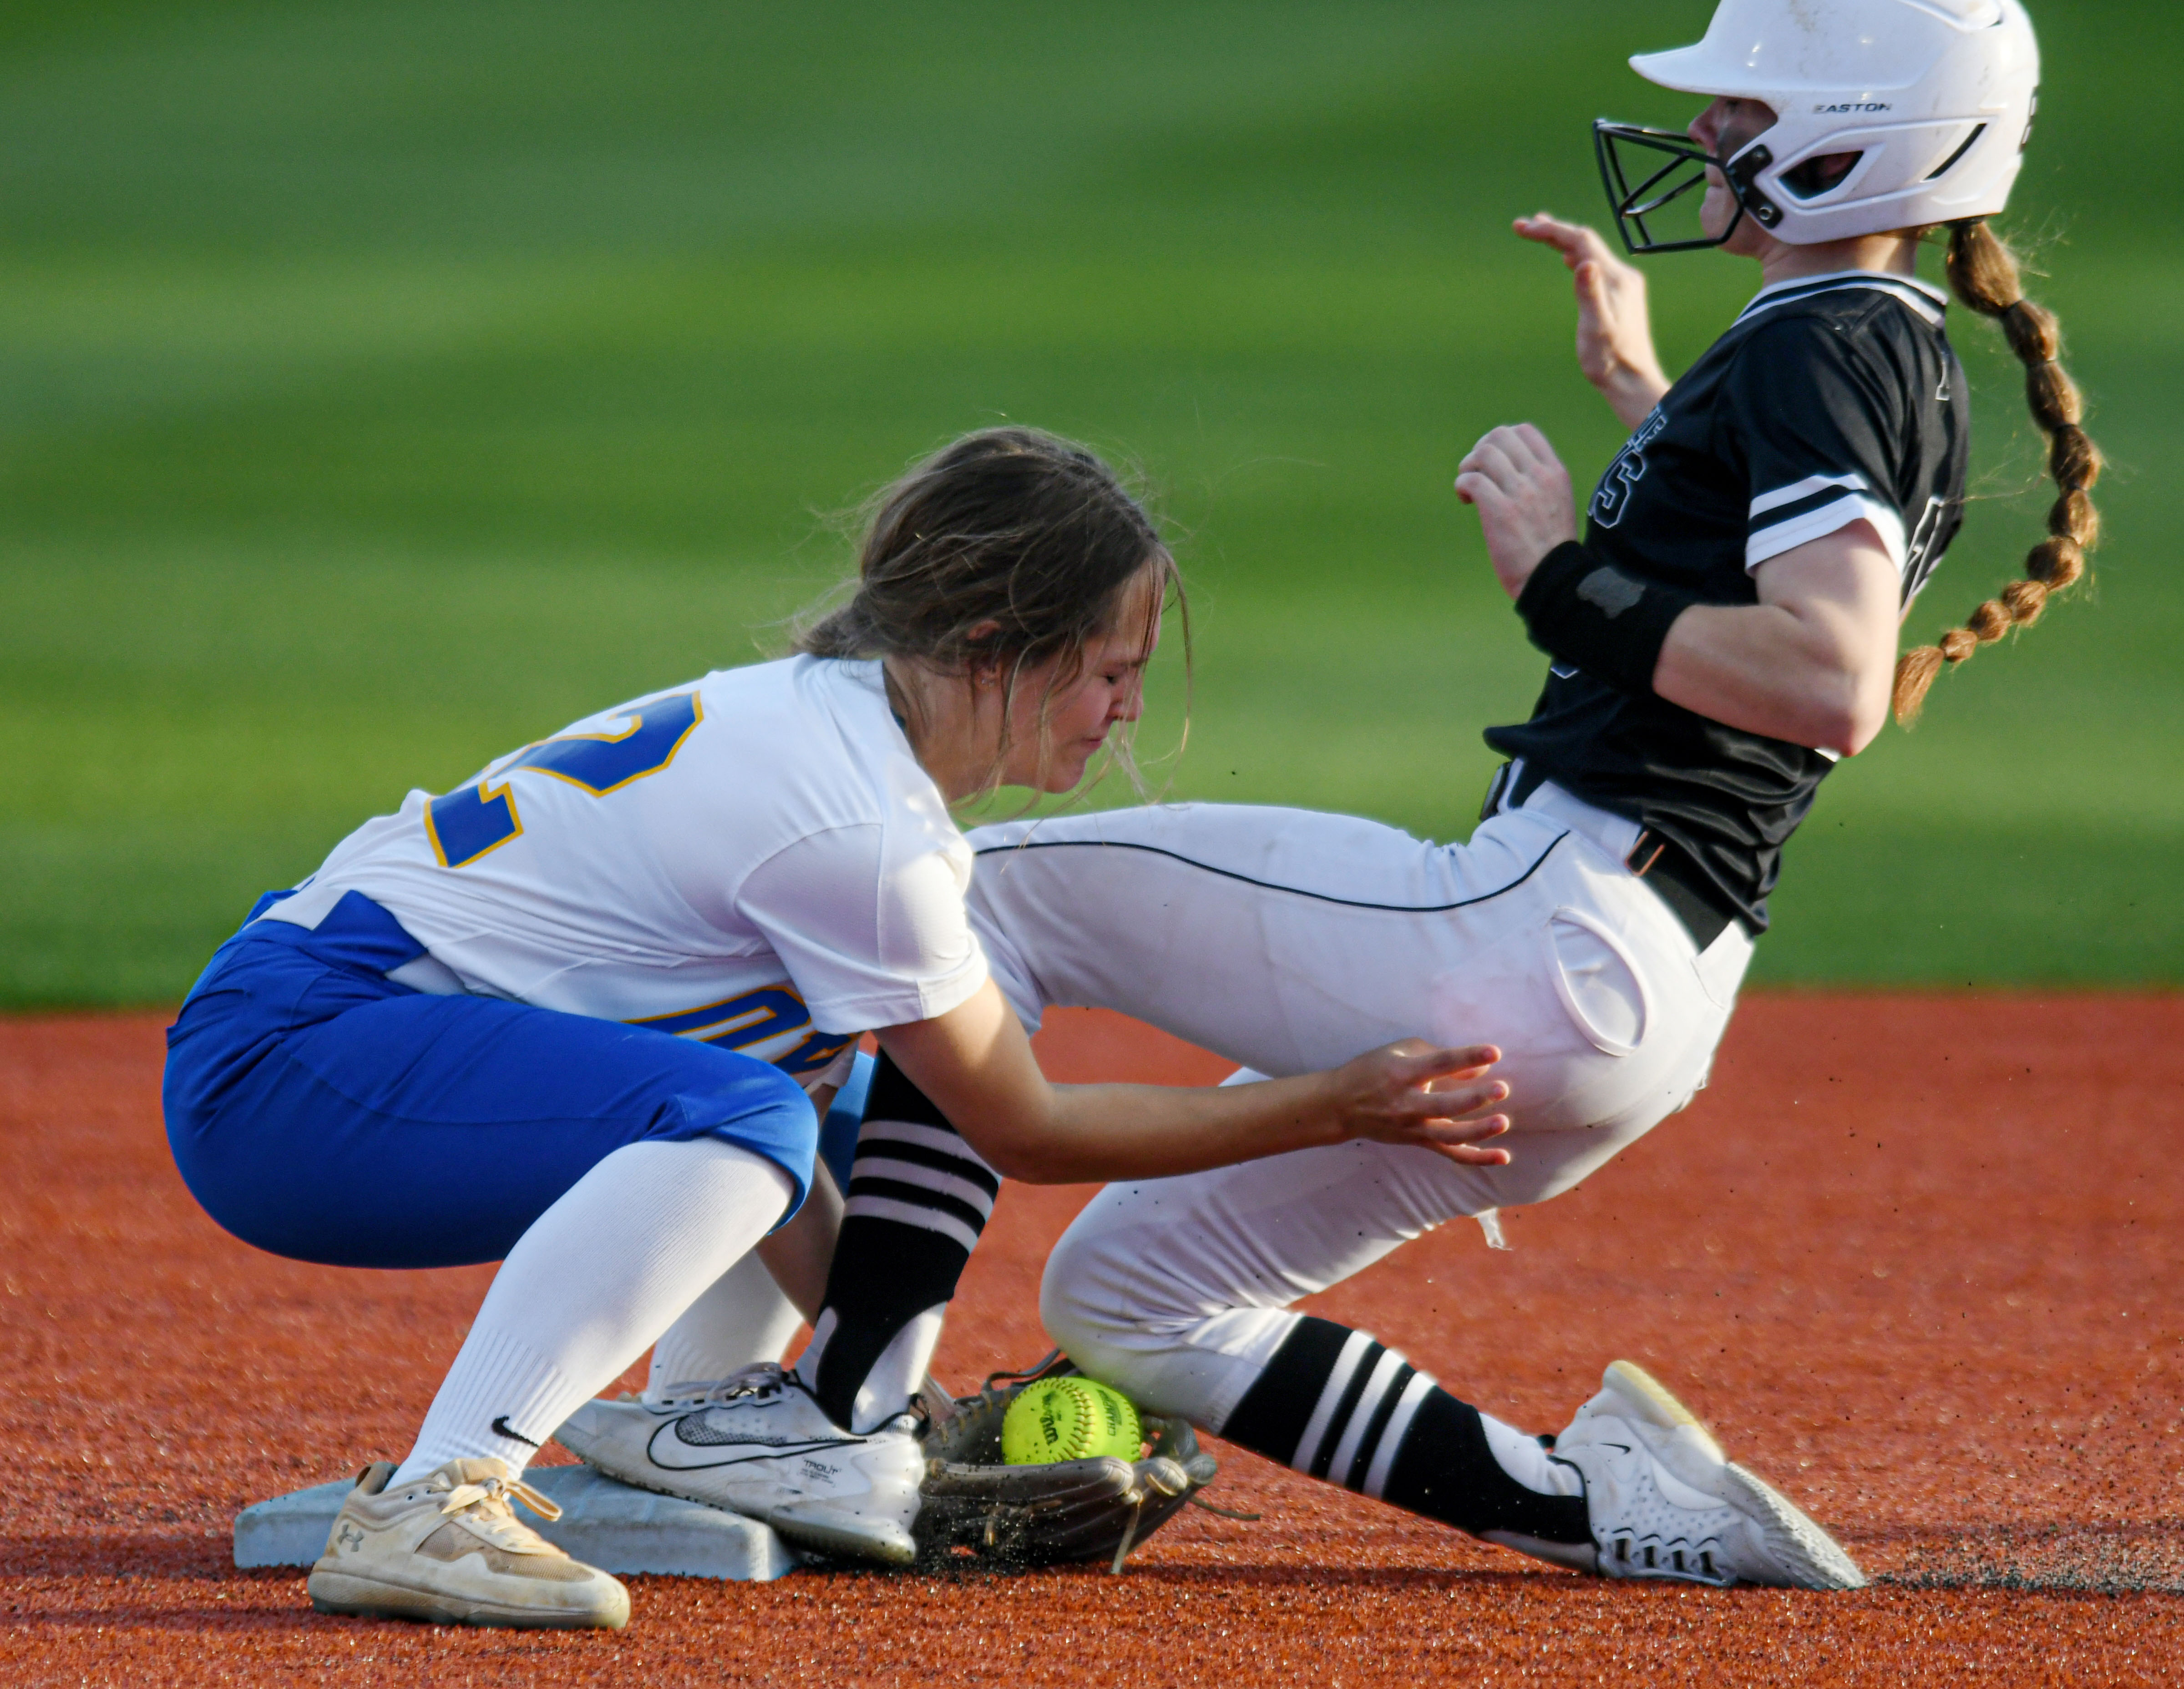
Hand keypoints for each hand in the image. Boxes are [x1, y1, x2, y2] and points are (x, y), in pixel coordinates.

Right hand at [1325, 1040, 1511, 1165]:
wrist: (1342, 1105)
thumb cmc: (1374, 1069)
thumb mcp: (1400, 1051)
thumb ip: (1439, 1055)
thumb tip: (1482, 1067)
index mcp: (1402, 1073)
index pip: (1439, 1064)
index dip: (1466, 1057)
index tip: (1494, 1053)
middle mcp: (1407, 1103)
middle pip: (1443, 1105)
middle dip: (1473, 1099)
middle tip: (1501, 1089)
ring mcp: (1412, 1127)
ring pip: (1449, 1135)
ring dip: (1478, 1131)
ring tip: (1503, 1122)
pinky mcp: (1418, 1141)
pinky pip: (1450, 1153)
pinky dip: (1477, 1158)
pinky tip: (1503, 1156)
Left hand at [1456, 423, 1576, 599]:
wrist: (1551, 579)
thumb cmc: (1549, 549)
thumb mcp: (1556, 504)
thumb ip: (1539, 482)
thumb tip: (1509, 469)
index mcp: (1555, 472)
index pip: (1524, 431)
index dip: (1501, 441)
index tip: (1494, 464)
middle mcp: (1539, 476)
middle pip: (1499, 435)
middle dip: (1480, 450)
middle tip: (1476, 474)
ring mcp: (1521, 492)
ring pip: (1483, 453)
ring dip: (1468, 467)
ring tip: (1469, 489)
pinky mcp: (1501, 510)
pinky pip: (1471, 479)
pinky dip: (1461, 485)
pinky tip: (1466, 501)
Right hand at [1514, 213, 1669, 430]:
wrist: (1632, 381)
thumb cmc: (1610, 361)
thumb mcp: (1596, 328)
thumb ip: (1590, 294)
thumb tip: (1584, 263)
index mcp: (1615, 279)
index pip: (1581, 241)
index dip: (1552, 229)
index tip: (1525, 227)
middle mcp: (1622, 276)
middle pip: (1585, 242)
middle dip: (1554, 231)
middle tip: (1524, 225)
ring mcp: (1622, 286)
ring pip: (1590, 253)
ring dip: (1564, 242)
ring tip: (1541, 233)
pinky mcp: (1620, 297)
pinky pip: (1595, 268)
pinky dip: (1575, 258)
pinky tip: (1567, 261)